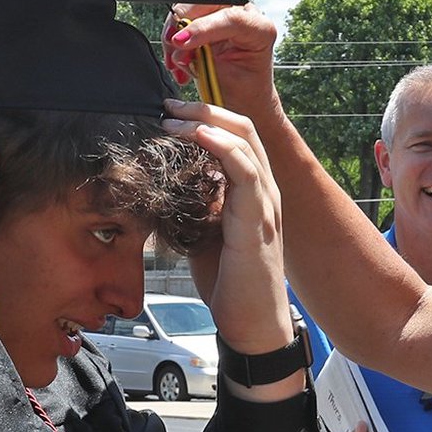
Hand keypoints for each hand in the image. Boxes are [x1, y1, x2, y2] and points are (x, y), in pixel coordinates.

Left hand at [159, 98, 295, 360]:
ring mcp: (265, 204)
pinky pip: (245, 172)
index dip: (204, 118)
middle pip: (242, 128)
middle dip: (203, 110)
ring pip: (245, 142)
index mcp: (252, 192)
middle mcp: (264, 191)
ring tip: (171, 120)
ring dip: (205, 123)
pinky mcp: (258, 222)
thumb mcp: (203, 233)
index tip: (168, 114)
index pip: (235, 137)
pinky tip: (198, 137)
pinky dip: (221, 147)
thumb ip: (195, 205)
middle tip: (167, 106)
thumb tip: (166, 183)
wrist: (251, 325)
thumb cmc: (230, 283)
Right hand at [165, 0, 281, 119]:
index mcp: (261, 30)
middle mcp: (245, 14)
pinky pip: (183, 16)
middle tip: (173, 46)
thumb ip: (203, 61)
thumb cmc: (243, 92)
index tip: (180, 42)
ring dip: (175, 31)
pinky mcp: (209, 17)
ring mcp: (226, 11)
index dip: (201, 28)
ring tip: (176, 63)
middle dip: (183, 20)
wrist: (245, 98)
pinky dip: (174, 37)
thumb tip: (177, 47)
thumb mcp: (226, 82)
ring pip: (191, 4)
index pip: (229, 17)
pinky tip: (176, 61)